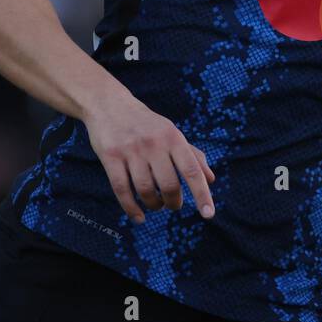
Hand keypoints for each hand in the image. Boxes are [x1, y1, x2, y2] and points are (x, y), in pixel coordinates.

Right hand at [83, 93, 215, 223]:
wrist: (110, 104)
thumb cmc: (147, 124)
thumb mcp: (172, 133)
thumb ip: (192, 155)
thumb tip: (211, 180)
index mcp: (173, 137)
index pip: (192, 170)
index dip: (202, 194)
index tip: (208, 214)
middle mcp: (154, 143)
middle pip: (169, 185)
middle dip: (173, 202)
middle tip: (173, 205)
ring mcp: (131, 150)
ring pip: (146, 190)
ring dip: (154, 205)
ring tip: (156, 205)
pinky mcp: (111, 157)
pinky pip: (122, 190)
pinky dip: (131, 208)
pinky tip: (138, 216)